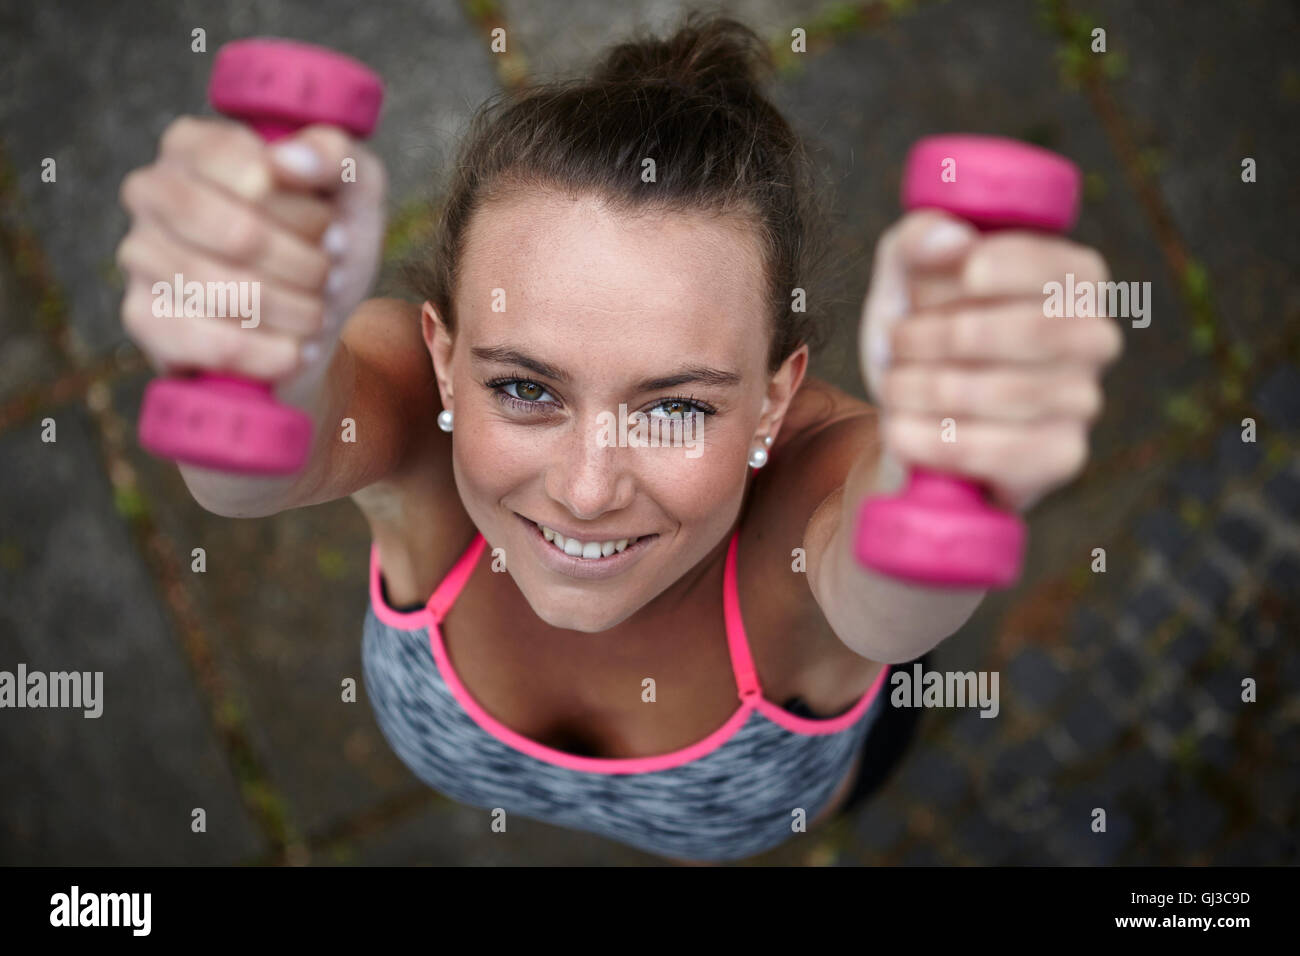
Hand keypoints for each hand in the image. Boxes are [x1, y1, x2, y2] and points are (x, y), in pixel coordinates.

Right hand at [115, 115, 386, 383]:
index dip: (309, 215)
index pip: (256, 176)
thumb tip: (286, 160)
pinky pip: (211, 342)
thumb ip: (336, 157)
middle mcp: (152, 190)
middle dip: (305, 267)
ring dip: (295, 312)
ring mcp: (138, 253)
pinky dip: (269, 353)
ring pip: (228, 292)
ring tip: (318, 314)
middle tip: (329, 277)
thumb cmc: (326, 243)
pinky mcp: (143, 317)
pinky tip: (294, 351)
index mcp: (194, 144)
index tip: (334, 230)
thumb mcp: (352, 193)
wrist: (310, 322)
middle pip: (241, 235)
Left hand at [858, 210, 1123, 512]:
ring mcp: (1083, 399)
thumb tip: (954, 240)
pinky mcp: (1061, 454)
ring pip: (1011, 392)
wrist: (908, 417)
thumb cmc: (919, 331)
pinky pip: (1008, 451)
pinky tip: (901, 431)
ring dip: (930, 387)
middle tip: (898, 339)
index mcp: (1071, 278)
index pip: (1056, 268)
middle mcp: (1093, 336)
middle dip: (947, 334)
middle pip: (1034, 330)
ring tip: (892, 384)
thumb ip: (918, 240)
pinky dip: (941, 442)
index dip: (1011, 266)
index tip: (967, 272)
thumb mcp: (904, 278)